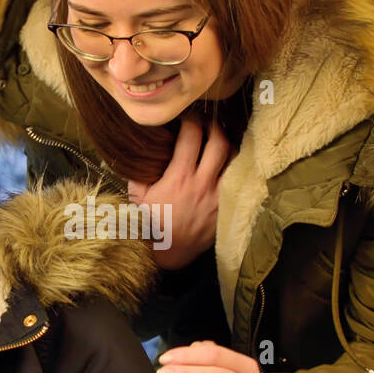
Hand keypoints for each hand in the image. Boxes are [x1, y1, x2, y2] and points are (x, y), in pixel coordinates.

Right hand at [128, 115, 229, 270]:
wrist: (168, 254)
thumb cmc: (149, 224)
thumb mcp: (135, 196)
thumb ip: (138, 173)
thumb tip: (141, 152)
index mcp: (179, 177)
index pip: (192, 136)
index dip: (191, 120)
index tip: (187, 118)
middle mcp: (202, 184)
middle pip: (219, 142)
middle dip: (214, 127)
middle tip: (207, 124)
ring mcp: (218, 197)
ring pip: (235, 159)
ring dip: (228, 146)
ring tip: (219, 142)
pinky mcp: (226, 209)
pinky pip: (238, 181)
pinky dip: (234, 169)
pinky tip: (227, 165)